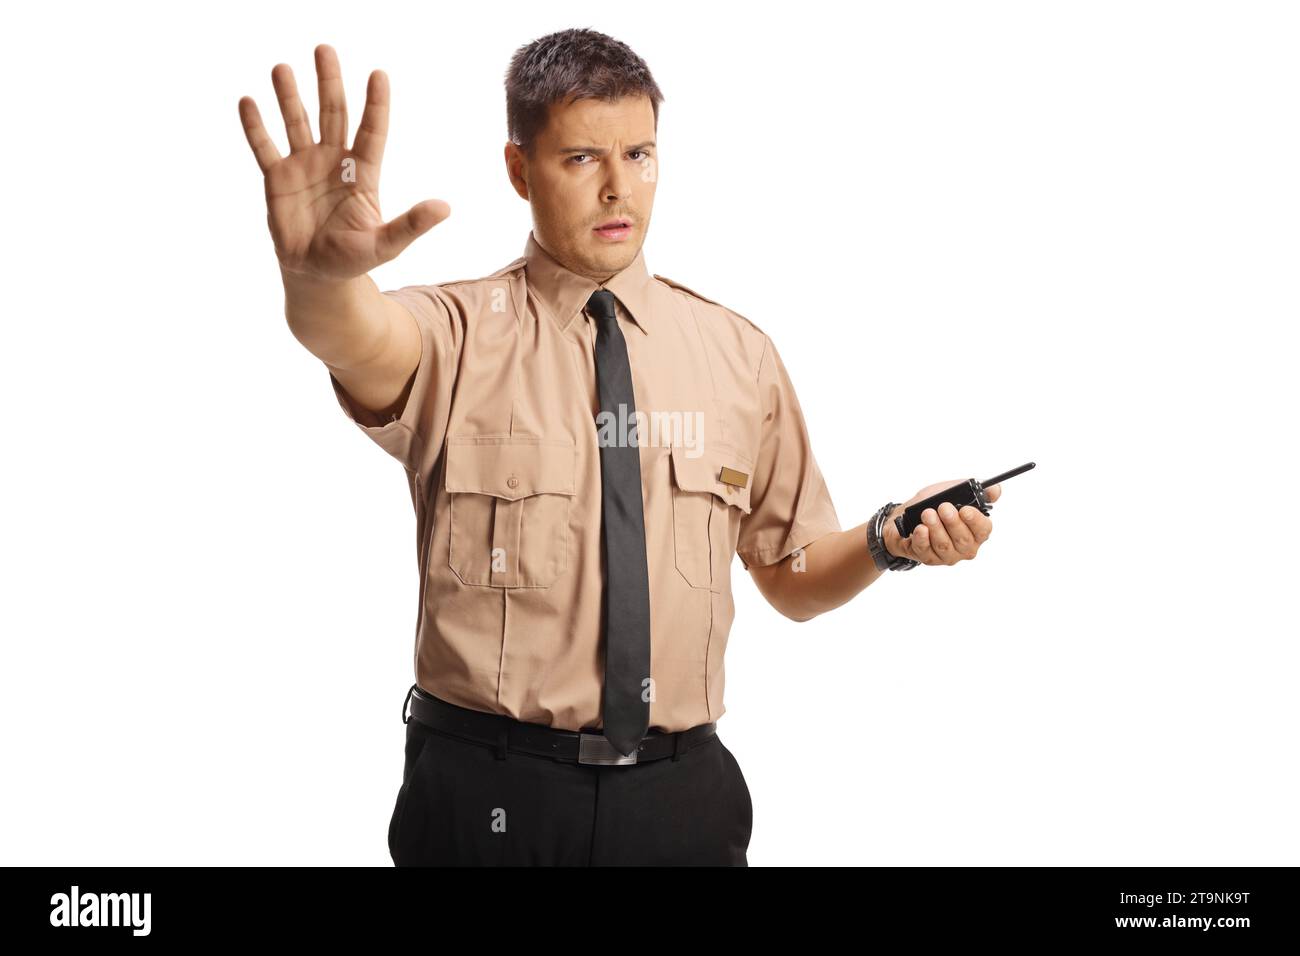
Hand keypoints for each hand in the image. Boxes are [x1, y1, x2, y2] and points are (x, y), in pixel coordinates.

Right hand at [237, 44, 449, 280]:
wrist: (316, 273)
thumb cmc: (353, 258)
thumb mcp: (386, 245)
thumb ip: (411, 225)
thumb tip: (445, 208)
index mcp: (363, 173)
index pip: (371, 131)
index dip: (375, 104)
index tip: (379, 74)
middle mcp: (334, 161)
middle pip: (332, 114)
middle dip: (329, 82)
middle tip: (324, 49)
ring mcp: (304, 166)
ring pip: (297, 122)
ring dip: (289, 96)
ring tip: (282, 68)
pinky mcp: (277, 178)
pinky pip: (265, 147)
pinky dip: (255, 126)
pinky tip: (248, 102)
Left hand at [883, 480, 1001, 566]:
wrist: (905, 515)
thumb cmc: (933, 505)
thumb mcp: (954, 491)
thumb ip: (976, 490)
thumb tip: (995, 489)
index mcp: (975, 531)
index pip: (983, 530)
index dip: (975, 520)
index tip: (965, 509)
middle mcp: (964, 547)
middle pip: (963, 540)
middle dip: (953, 522)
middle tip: (943, 508)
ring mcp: (946, 555)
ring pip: (944, 546)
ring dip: (936, 528)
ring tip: (927, 514)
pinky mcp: (928, 558)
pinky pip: (926, 551)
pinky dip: (922, 539)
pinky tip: (920, 529)